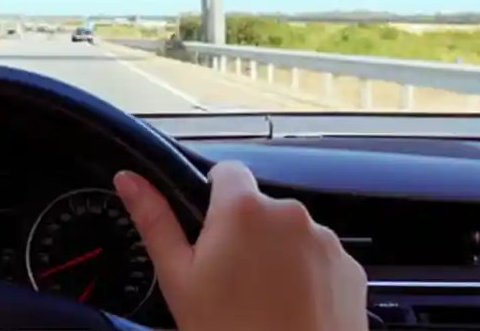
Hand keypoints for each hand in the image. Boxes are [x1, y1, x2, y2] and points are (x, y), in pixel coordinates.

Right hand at [113, 162, 366, 330]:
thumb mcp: (178, 278)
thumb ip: (154, 219)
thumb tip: (129, 179)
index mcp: (243, 210)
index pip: (228, 171)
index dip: (214, 196)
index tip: (209, 230)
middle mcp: (290, 215)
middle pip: (259, 207)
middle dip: (245, 232)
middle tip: (229, 279)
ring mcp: (326, 241)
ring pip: (290, 234)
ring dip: (277, 254)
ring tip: (262, 299)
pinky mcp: (350, 268)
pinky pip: (320, 259)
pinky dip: (307, 276)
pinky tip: (290, 307)